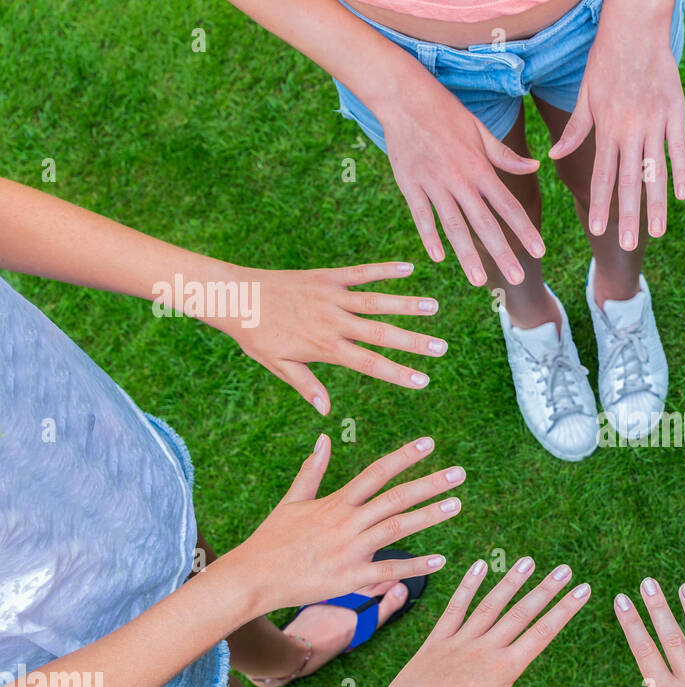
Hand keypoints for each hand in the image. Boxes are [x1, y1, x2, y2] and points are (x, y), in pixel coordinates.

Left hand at [218, 261, 445, 413]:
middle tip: (442, 348)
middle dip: (414, 342)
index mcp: (324, 347)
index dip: (398, 373)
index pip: (369, 363)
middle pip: (381, 333)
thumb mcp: (279, 365)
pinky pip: (361, 273)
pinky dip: (385, 269)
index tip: (423, 381)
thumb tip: (328, 411)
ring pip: (377, 301)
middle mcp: (333, 321)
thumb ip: (307, 385)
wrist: (234, 296)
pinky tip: (409, 268)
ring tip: (435, 307)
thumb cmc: (256, 336)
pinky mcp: (327, 277)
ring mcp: (332, 296)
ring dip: (407, 304)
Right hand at [221, 435, 462, 614]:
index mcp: (336, 503)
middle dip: (429, 484)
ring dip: (429, 516)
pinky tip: (441, 560)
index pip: (376, 472)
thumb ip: (313, 469)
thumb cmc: (272, 539)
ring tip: (457, 504)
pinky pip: (389, 572)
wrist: (252, 577)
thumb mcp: (292, 500)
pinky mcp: (349, 578)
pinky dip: (415, 566)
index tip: (429, 443)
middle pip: (395, 498)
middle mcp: (347, 523)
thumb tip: (324, 437)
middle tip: (460, 473)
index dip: (404, 456)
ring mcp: (350, 551)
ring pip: (397, 529)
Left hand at [360, 556, 589, 686]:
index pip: (542, 633)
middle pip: (521, 613)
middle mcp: (484, 649)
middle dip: (546, 590)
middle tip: (566, 569)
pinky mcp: (436, 639)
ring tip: (529, 561)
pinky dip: (468, 585)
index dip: (565, 609)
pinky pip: (455, 607)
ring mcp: (459, 641)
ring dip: (512, 581)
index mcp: (503, 669)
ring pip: (491, 605)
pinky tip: (479, 565)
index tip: (583, 590)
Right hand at [379, 78, 544, 284]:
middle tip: (517, 279)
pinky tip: (438, 258)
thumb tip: (535, 167)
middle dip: (503, 252)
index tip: (540, 251)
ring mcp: (434, 184)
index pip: (508, 205)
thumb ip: (505, 155)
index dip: (525, 229)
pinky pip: (421, 215)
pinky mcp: (410, 184)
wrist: (405, 96)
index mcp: (480, 168)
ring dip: (467, 255)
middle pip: (485, 223)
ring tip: (480, 282)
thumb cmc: (446, 113)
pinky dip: (429, 236)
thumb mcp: (480, 130)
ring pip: (454, 226)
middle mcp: (460, 180)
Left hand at [549, 0, 684, 247]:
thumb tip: (554, 157)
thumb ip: (575, 129)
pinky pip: (679, 148)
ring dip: (656, 204)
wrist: (635, 27)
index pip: (601, 176)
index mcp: (606, 128)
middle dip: (628, 216)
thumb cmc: (606, 59)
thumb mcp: (585, 93)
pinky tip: (684, 196)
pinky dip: (683, 171)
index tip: (598, 230)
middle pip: (629, 181)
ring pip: (656, 171)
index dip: (600, 205)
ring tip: (657, 232)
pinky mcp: (676, 112)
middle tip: (628, 245)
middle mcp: (630, 130)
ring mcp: (655, 122)